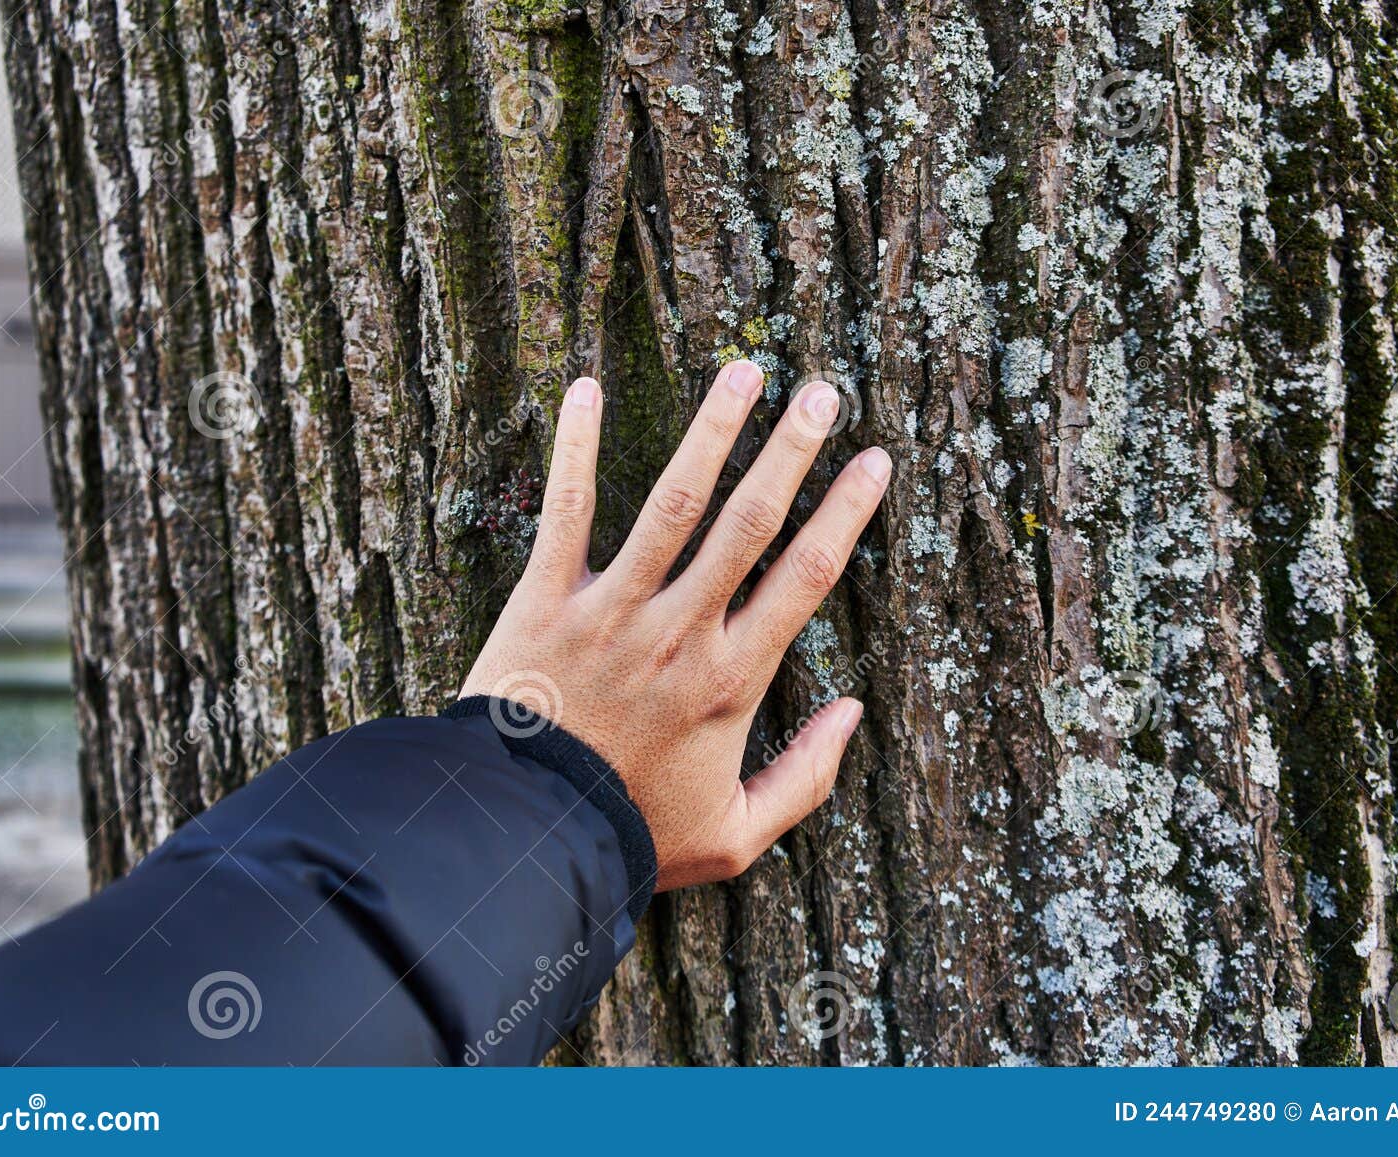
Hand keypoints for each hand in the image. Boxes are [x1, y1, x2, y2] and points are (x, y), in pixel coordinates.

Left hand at [461, 359, 890, 890]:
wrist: (522, 836)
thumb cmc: (629, 835)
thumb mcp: (734, 837)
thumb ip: (804, 780)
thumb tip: (853, 714)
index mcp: (731, 680)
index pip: (805, 577)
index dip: (846, 514)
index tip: (874, 461)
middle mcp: (680, 631)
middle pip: (750, 523)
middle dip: (791, 452)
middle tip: (822, 393)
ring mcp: (611, 608)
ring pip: (672, 503)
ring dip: (710, 432)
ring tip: (742, 370)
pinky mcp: (545, 599)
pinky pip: (566, 512)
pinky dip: (574, 449)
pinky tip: (587, 387)